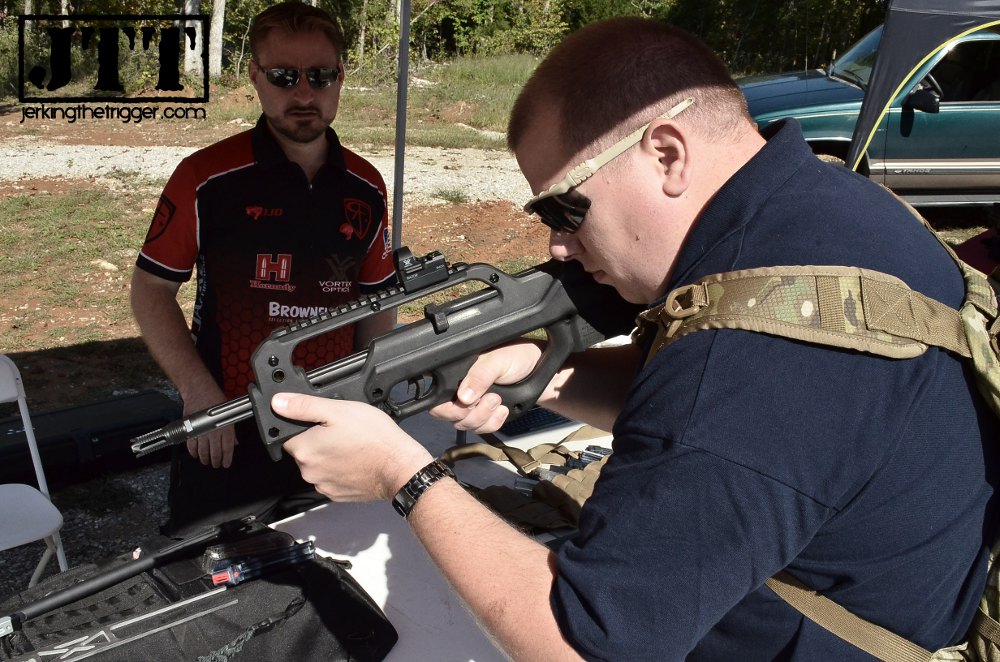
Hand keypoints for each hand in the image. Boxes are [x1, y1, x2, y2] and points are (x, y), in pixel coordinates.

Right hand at [181, 383, 236, 468]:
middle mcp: (214, 432)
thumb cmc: (216, 399)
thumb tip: (234, 443)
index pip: (227, 449)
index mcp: (226, 428)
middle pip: (215, 453)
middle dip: (215, 462)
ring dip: (204, 459)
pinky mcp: (191, 430)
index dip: (227, 459)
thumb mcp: (229, 414)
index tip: (226, 464)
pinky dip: (193, 452)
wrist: (200, 392)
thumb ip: (231, 431)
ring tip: (206, 461)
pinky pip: (191, 446)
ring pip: (203, 452)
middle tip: (215, 465)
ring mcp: (202, 432)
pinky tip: (195, 454)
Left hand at [274, 394, 432, 501]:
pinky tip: (356, 461)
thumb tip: (278, 402)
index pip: (288, 435)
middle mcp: (308, 471)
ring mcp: (323, 485)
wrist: (399, 468)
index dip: (306, 426)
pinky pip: (331, 479)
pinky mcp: (337, 495)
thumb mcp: (339, 410)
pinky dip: (340, 471)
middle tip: (343, 432)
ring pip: (318, 465)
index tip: (324, 424)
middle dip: (318, 441)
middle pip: (304, 451)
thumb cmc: (374, 438)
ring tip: (352, 447)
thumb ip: (304, 406)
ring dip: (329, 456)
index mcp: (304, 449)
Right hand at [429, 342, 543, 433]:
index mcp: (455, 372)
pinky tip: (502, 410)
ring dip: (482, 417)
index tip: (461, 403)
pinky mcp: (484, 416)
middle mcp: (458, 389)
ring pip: (463, 424)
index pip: (434, 392)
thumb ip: (479, 376)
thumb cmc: (515, 357)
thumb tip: (463, 397)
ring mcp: (471, 405)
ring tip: (499, 400)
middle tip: (490, 398)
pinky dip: (492, 423)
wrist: (538, 370)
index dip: (442, 403)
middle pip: (446, 414)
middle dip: (468, 413)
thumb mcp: (497, 361)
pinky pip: (481, 429)